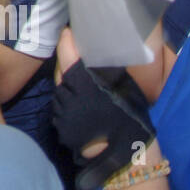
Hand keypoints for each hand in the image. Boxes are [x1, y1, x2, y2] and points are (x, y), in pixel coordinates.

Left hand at [51, 45, 155, 189]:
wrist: (125, 157)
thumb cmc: (130, 118)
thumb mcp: (123, 86)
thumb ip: (106, 68)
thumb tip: (97, 50)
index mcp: (84, 81)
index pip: (67, 52)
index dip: (67, 40)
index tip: (69, 32)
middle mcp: (67, 94)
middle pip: (60, 70)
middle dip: (65, 60)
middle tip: (74, 51)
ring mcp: (61, 111)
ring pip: (59, 89)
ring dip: (66, 82)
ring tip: (78, 79)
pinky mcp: (59, 125)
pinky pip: (60, 106)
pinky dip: (67, 100)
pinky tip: (78, 101)